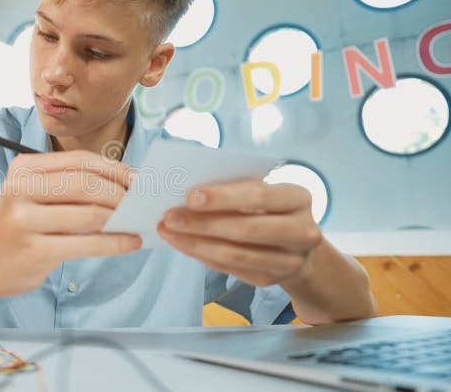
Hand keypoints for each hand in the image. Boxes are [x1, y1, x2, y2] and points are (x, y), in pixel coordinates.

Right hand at [0, 150, 140, 296]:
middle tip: (139, 204)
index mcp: (24, 168)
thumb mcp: (39, 196)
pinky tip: (131, 243)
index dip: (114, 168)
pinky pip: (85, 244)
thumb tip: (127, 186)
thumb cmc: (25, 227)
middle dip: (119, 193)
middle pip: (84, 184)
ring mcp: (23, 219)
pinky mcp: (33, 249)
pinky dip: (115, 243)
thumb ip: (74, 186)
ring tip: (137, 223)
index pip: (79, 160)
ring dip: (120, 219)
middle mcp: (19, 188)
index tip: (138, 180)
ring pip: (88, 214)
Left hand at [157, 180, 323, 287]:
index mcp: (298, 198)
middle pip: (245, 229)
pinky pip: (230, 268)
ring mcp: (289, 260)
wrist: (301, 248)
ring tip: (168, 231)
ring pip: (235, 254)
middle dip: (202, 223)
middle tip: (169, 217)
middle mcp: (301, 231)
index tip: (190, 196)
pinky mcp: (271, 280)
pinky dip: (201, 255)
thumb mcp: (265, 193)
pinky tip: (181, 244)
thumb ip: (236, 190)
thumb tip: (188, 193)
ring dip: (195, 243)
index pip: (259, 196)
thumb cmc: (272, 210)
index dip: (223, 197)